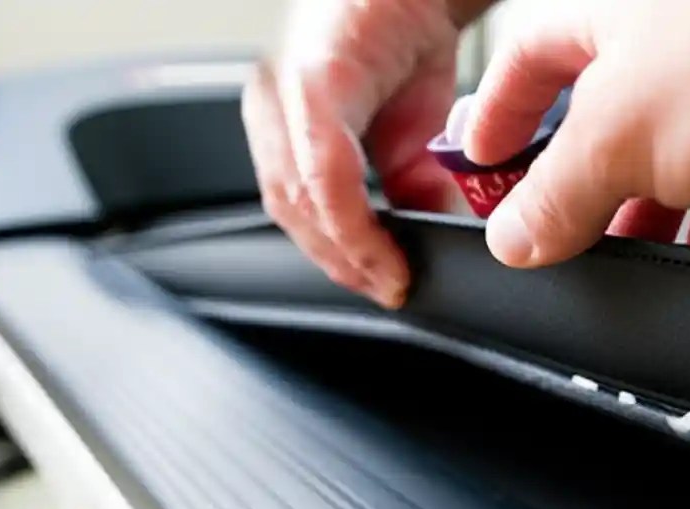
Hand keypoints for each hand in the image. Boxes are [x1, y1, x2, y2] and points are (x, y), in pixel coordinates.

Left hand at [241, 0, 492, 307]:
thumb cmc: (405, 39)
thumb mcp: (412, 134)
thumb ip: (409, 190)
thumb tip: (416, 247)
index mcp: (285, 122)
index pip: (297, 210)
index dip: (339, 260)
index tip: (385, 287)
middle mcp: (273, 106)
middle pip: (292, 212)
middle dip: (341, 264)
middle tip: (388, 288)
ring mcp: (286, 94)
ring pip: (302, 201)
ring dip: (348, 252)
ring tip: (390, 274)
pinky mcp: (314, 84)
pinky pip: (325, 173)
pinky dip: (355, 222)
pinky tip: (385, 246)